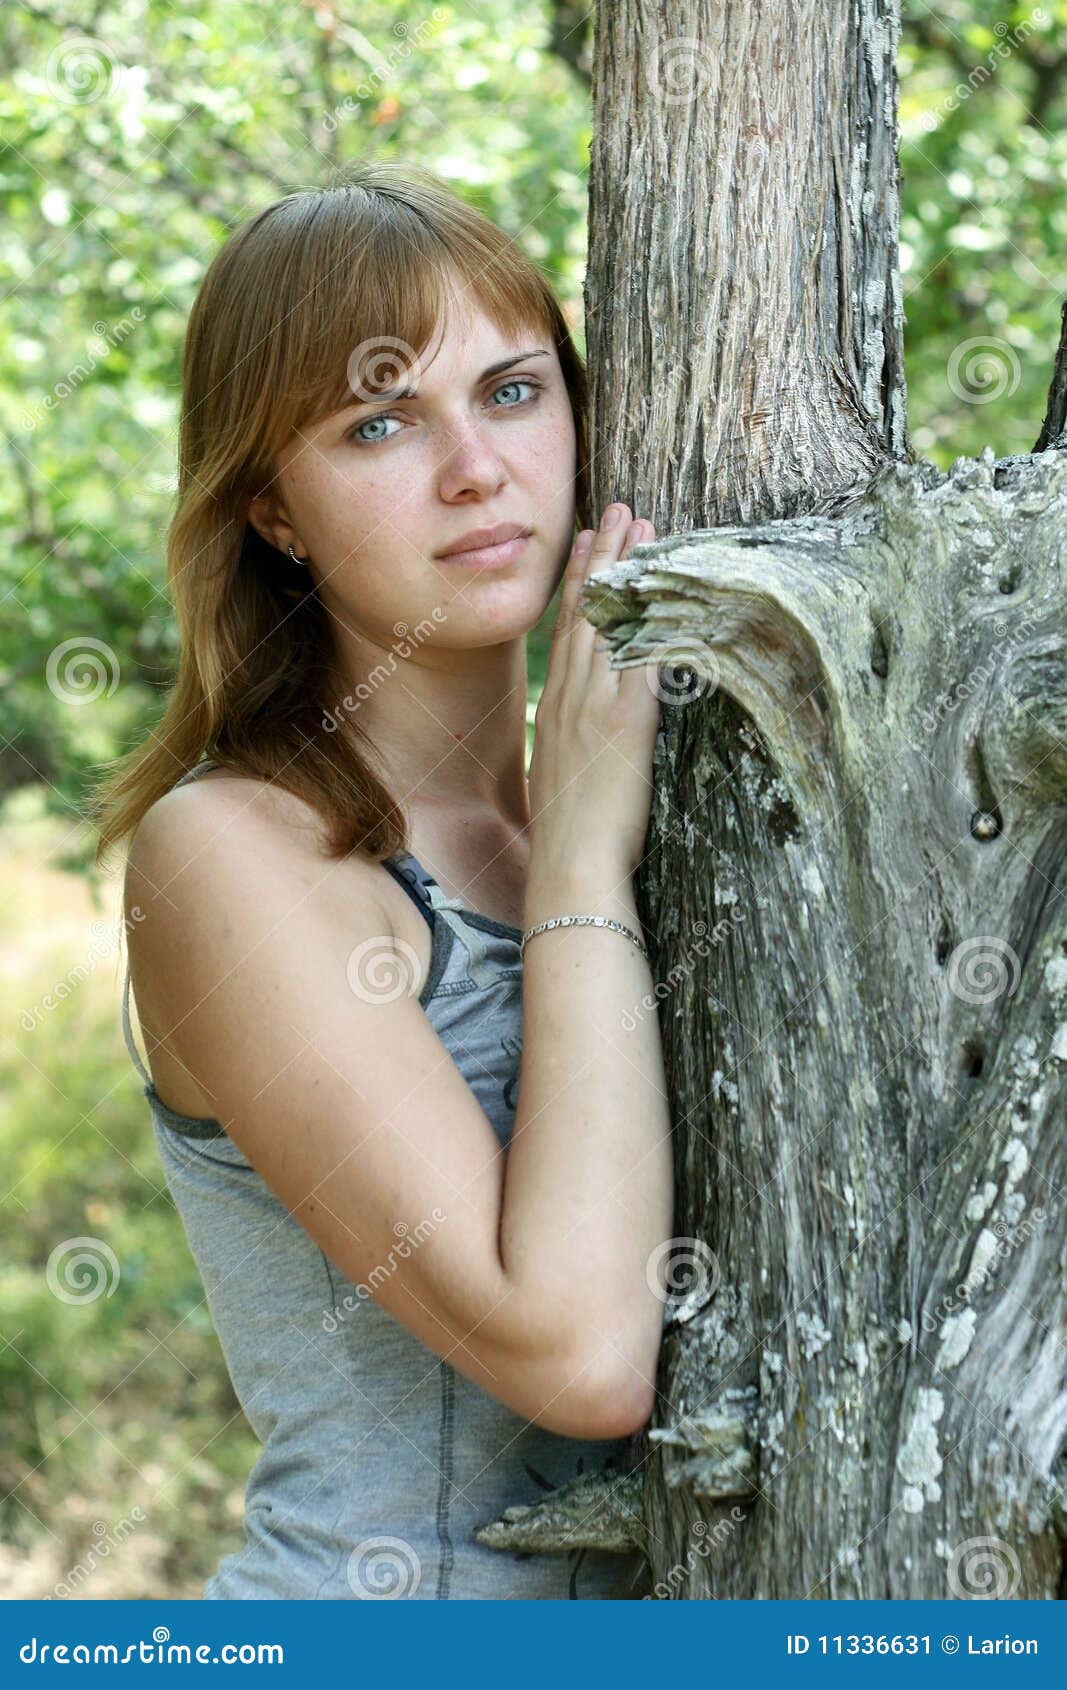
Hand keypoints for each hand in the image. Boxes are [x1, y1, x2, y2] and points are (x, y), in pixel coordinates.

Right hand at [527, 503, 660, 880]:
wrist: (571, 865)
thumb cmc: (570, 840)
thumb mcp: (561, 781)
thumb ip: (570, 749)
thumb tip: (576, 740)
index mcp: (558, 711)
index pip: (567, 632)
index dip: (576, 583)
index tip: (585, 542)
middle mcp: (573, 698)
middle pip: (589, 612)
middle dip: (602, 557)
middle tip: (618, 511)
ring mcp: (599, 705)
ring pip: (613, 620)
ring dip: (627, 569)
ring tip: (640, 526)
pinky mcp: (629, 721)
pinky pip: (646, 654)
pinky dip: (657, 615)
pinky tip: (672, 582)